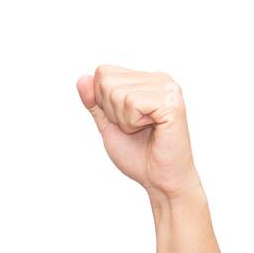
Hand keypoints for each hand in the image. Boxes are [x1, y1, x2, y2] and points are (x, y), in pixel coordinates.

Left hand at [76, 64, 201, 200]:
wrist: (159, 180)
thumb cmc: (138, 155)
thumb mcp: (108, 125)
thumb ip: (95, 103)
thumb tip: (82, 78)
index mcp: (145, 80)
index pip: (103, 73)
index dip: (102, 102)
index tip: (124, 121)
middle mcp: (158, 79)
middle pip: (107, 81)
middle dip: (112, 112)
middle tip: (135, 128)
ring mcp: (167, 88)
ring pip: (117, 92)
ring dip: (123, 120)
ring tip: (144, 130)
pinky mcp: (171, 101)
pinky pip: (132, 103)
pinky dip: (133, 123)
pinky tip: (152, 129)